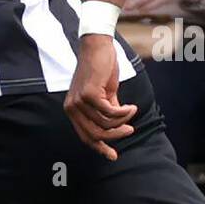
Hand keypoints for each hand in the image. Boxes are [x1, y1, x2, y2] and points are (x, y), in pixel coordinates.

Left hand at [64, 35, 136, 159]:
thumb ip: (107, 112)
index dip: (100, 148)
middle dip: (115, 136)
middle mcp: (72, 108)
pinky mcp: (89, 94)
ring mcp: (78, 101)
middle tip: (130, 130)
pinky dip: (124, 112)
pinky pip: (110, 112)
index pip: (85, 137)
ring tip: (132, 112)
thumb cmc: (101, 70)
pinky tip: (131, 107)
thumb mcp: (104, 95)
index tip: (114, 156)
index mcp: (72, 110)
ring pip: (105, 124)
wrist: (97, 47)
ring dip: (123, 121)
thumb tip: (118, 130)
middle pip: (95, 135)